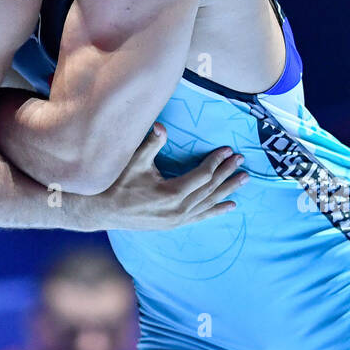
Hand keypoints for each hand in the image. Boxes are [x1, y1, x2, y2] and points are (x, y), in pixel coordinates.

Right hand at [80, 122, 247, 230]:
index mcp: (172, 193)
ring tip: (244, 179)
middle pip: (210, 189)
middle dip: (227, 173)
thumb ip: (151, 144)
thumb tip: (161, 126)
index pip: (203, 175)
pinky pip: (201, 217)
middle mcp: (179, 209)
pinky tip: (230, 206)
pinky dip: (216, 211)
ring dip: (228, 190)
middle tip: (242, 160)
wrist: (105, 211)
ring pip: (209, 203)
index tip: (227, 150)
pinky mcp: (174, 224)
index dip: (216, 161)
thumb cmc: (118, 183)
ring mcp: (178, 219)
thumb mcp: (134, 162)